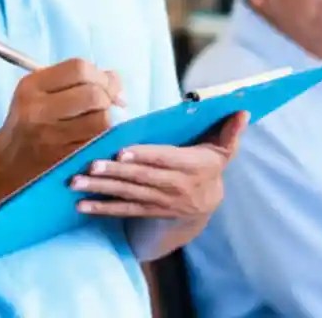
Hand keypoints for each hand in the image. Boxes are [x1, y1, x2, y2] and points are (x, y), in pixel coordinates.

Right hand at [0, 59, 125, 179]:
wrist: (6, 164)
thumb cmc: (30, 122)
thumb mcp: (39, 92)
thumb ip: (74, 79)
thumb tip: (116, 82)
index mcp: (32, 86)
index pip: (79, 68)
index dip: (102, 75)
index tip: (107, 85)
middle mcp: (38, 110)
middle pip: (94, 95)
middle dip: (108, 98)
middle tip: (107, 105)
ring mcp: (50, 137)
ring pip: (101, 121)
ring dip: (107, 121)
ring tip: (98, 123)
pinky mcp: (61, 160)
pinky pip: (97, 144)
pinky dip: (103, 140)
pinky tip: (94, 140)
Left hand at [71, 111, 248, 218]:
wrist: (206, 204)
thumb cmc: (210, 166)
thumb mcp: (224, 149)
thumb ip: (231, 131)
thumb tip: (243, 110)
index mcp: (191, 166)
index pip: (165, 159)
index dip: (144, 155)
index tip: (122, 150)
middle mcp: (174, 186)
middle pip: (141, 178)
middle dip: (114, 172)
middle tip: (89, 166)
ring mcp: (159, 201)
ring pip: (128, 194)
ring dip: (101, 189)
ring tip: (77, 182)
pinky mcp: (147, 211)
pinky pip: (123, 211)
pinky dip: (101, 208)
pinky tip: (81, 204)